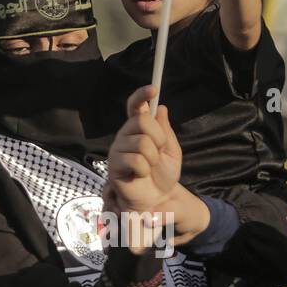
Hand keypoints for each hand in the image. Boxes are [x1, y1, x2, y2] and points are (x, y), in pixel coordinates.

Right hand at [107, 86, 181, 215]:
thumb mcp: (171, 150)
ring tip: (149, 167)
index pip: (135, 106)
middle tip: (158, 152)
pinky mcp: (114, 165)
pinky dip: (144, 169)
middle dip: (158, 138)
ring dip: (153, 158)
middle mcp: (125, 135)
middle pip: (142, 121)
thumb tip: (161, 108)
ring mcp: (117, 149)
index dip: (141, 95)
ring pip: (142, 143)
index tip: (153, 89)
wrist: (159, 198)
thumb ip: (165, 130)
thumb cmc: (163, 174)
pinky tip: (140, 174)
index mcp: (138, 128)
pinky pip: (136, 160)